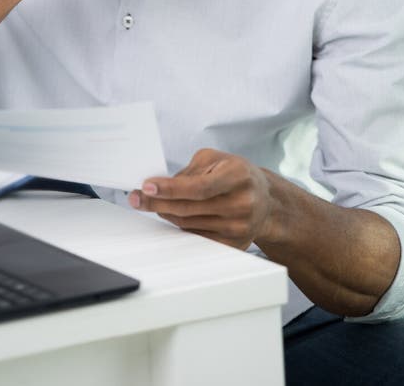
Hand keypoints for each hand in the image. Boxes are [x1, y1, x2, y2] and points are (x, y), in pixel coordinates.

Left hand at [128, 148, 272, 249]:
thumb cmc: (237, 174)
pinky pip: (197, 237)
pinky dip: (180, 226)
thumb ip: (190, 171)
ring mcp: (239, 227)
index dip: (170, 188)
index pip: (198, 187)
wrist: (266, 200)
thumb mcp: (217, 159)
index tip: (146, 187)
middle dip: (157, 203)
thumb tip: (161, 186)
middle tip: (137, 198)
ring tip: (156, 203)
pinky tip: (172, 215)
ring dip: (166, 213)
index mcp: (238, 176)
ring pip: (188, 224)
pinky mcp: (234, 244)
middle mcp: (242, 203)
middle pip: (189, 208)